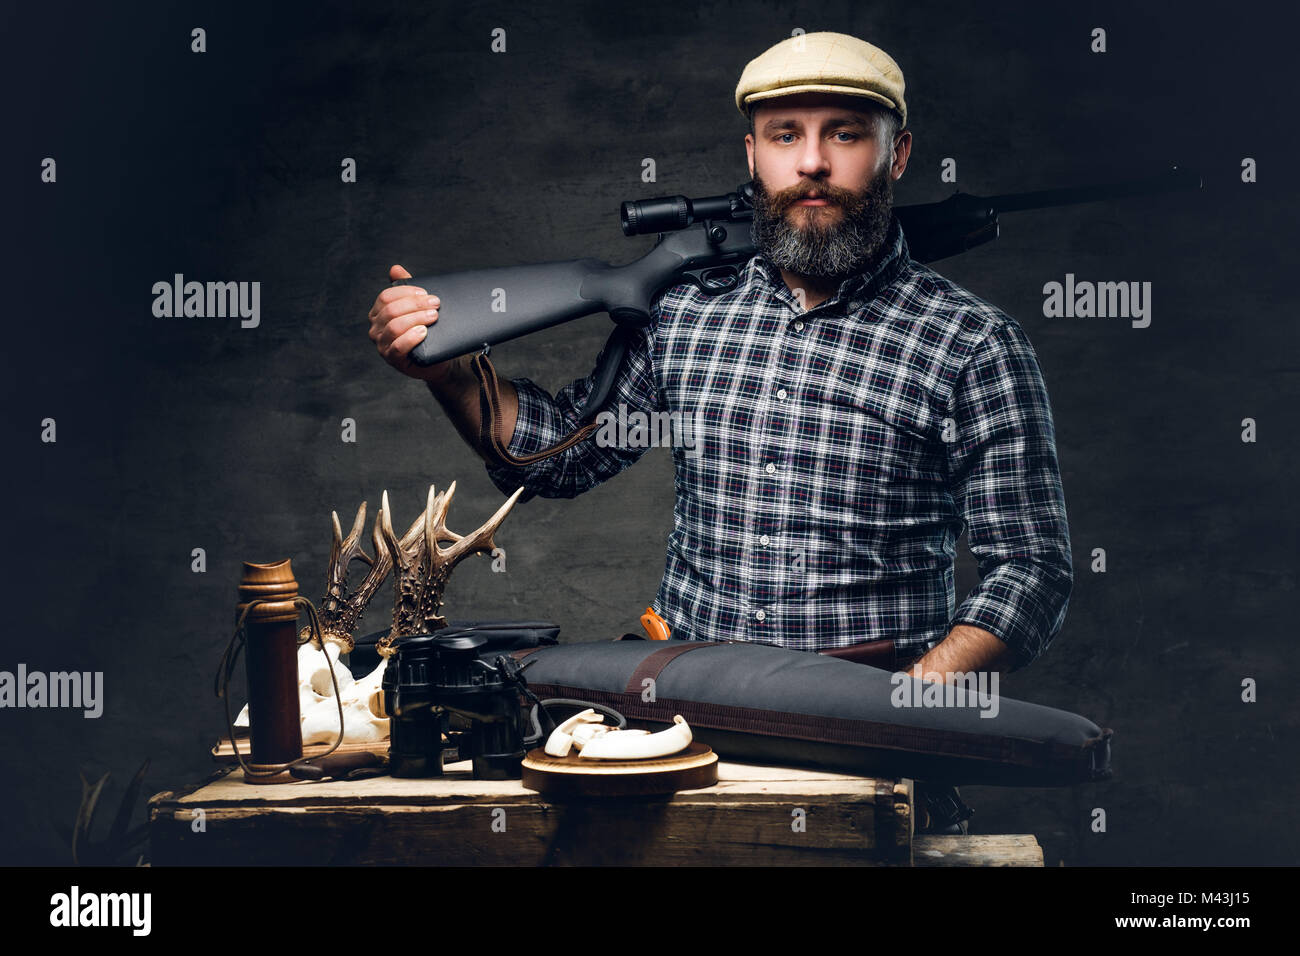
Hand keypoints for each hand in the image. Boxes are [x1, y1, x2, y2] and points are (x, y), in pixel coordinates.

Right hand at [367, 264, 462, 384]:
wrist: (436, 358)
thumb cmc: (424, 330)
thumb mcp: (416, 307)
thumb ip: (405, 288)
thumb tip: (395, 269)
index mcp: (378, 313)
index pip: (386, 297)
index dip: (406, 292)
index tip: (426, 293)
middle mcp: (376, 328)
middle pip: (391, 310)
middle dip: (415, 304)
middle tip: (435, 304)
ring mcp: (382, 344)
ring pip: (395, 327)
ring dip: (416, 318)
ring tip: (433, 316)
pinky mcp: (392, 359)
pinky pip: (398, 346)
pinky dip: (411, 337)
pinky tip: (423, 332)